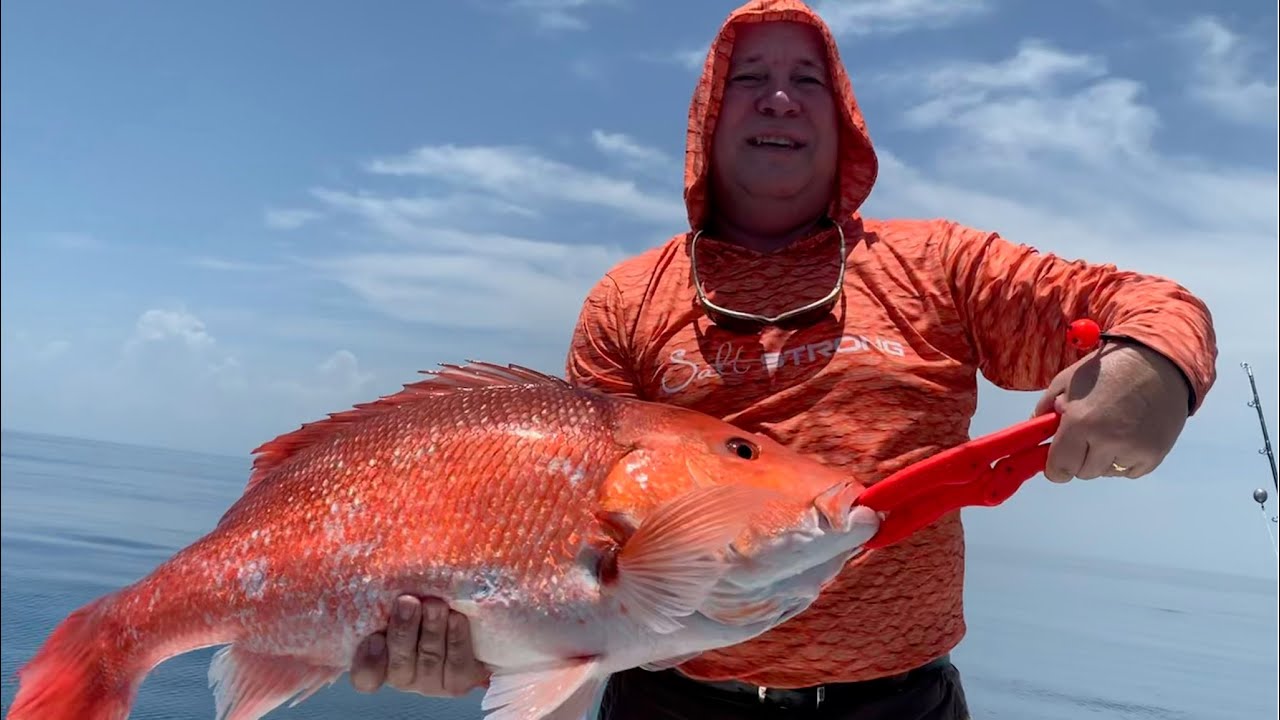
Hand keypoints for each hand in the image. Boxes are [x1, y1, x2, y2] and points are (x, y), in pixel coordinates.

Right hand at [349, 595, 490, 696]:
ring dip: (431, 630)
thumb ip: (390, 585)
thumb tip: (374, 549)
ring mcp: (431, 681)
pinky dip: (456, 640)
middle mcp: (403, 674)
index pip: (365, 675)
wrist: (473, 617)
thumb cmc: (426, 595)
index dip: (367, 661)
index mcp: (381, 657)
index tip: (374, 637)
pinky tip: (457, 619)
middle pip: (398, 664)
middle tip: (408, 601)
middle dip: (403, 630)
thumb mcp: (405, 590)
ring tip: (435, 604)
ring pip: (429, 660)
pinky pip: (457, 666)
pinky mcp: (459, 680)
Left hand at [1034, 340, 1190, 481]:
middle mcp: (1108, 442)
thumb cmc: (1107, 370)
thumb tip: (1034, 433)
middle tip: (1088, 433)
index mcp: (1081, 423)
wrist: (1159, 363)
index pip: (1059, 469)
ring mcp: (1134, 451)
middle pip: (1082, 473)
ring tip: (1111, 429)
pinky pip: (1128, 471)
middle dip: (1079, 457)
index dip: (1055, 466)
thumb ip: (1045, 409)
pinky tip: (1128, 435)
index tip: (1057, 459)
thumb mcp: (1067, 381)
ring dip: (1102, 458)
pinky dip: (1124, 460)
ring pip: (1105, 473)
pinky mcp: (1154, 456)